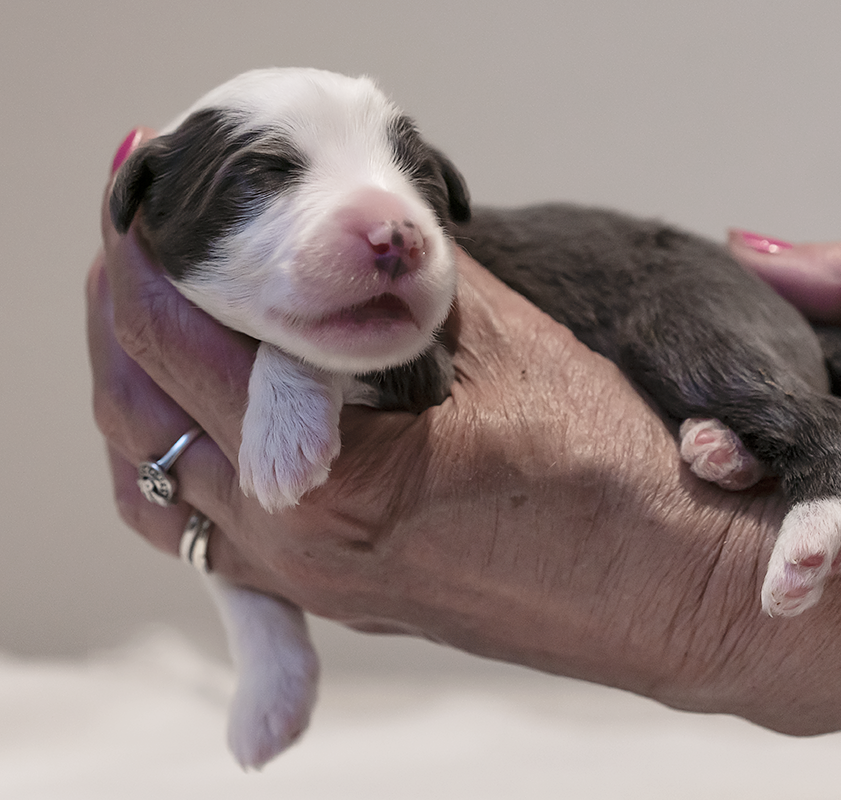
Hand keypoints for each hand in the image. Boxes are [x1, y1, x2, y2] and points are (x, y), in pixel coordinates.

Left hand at [90, 129, 788, 710]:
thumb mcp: (509, 348)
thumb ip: (403, 283)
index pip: (176, 348)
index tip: (158, 211)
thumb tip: (351, 228)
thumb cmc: (614, 483)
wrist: (670, 594)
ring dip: (149, 400)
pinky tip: (226, 423)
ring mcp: (313, 584)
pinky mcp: (338, 596)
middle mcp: (297, 548)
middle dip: (130, 324)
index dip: (149, 264)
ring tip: (175, 328)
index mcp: (331, 481)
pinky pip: (215, 538)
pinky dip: (193, 468)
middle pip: (141, 421)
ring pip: (161, 491)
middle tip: (151, 254)